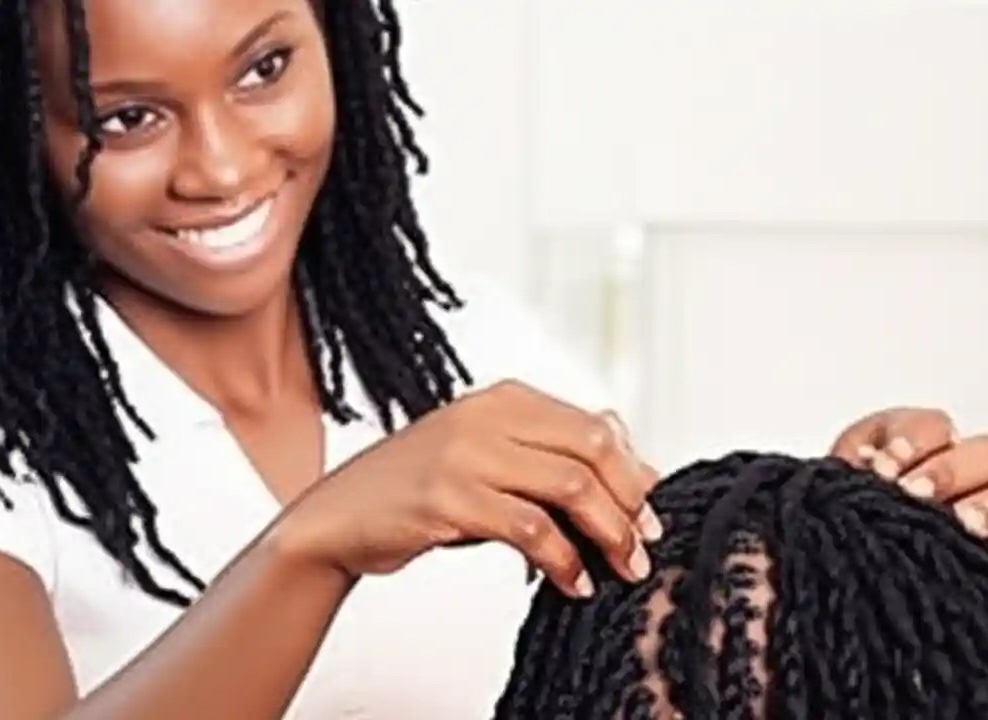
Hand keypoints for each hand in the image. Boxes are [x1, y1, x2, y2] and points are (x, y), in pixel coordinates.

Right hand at [271, 380, 660, 599]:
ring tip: (618, 569)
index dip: (633, 474)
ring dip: (606, 535)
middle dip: (628, 505)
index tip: (647, 516)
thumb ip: (555, 453)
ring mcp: (465, 454)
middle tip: (642, 548)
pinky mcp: (447, 498)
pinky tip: (571, 582)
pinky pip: (530, 529)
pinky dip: (562, 561)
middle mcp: (486, 415)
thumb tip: (643, 467)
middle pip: (591, 451)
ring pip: (570, 488)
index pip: (595, 427)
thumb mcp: (490, 457)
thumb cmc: (420, 490)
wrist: (340, 516)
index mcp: (503, 398)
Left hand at [829, 406, 987, 567]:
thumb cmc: (838, 510)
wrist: (835, 551)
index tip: (883, 467)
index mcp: (913, 441)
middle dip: (949, 472)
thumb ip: (850, 465)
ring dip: (983, 508)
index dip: (912, 442)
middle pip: (986, 452)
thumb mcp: (833, 480)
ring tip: (954, 526)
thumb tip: (865, 463)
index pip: (933, 425)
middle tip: (915, 494)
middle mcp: (954, 465)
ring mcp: (980, 504)